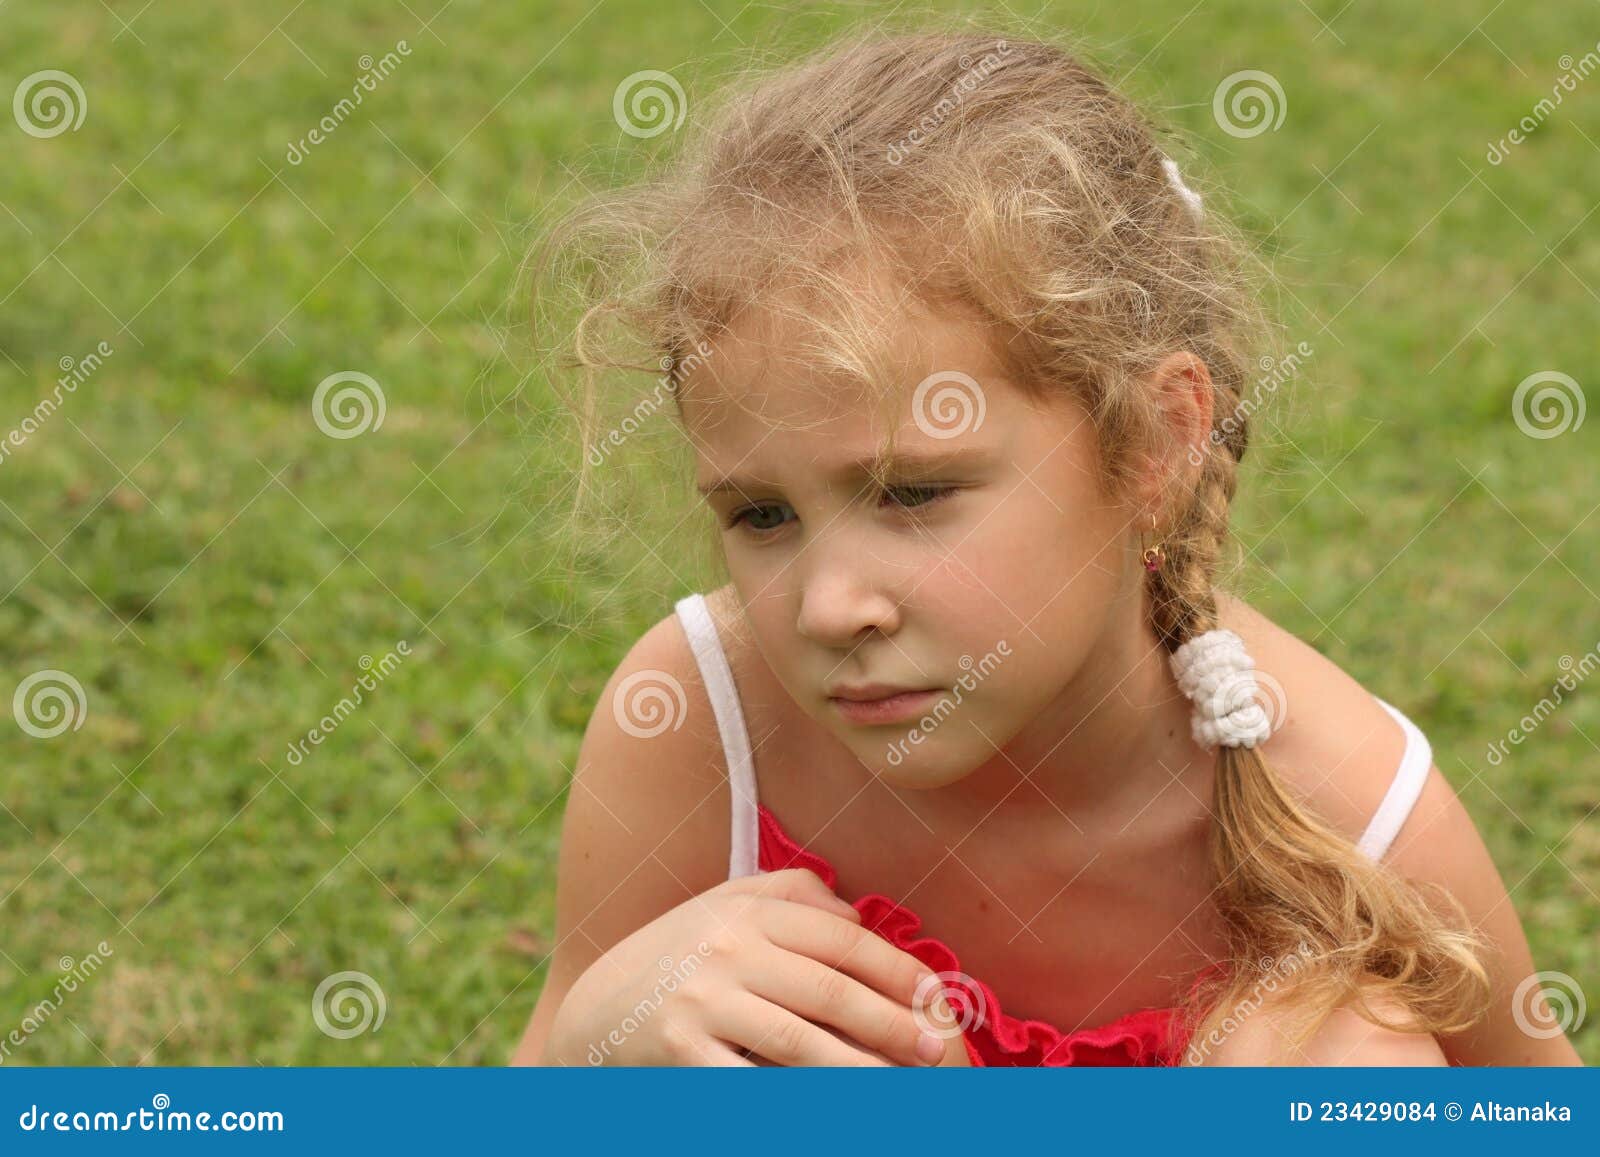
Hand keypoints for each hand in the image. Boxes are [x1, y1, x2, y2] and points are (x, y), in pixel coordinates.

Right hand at [546, 867, 954, 1066]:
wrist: (598, 1010)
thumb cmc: (682, 954)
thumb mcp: (727, 904)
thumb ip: (793, 895)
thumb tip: (859, 918)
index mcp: (746, 912)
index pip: (840, 940)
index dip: (895, 969)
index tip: (934, 997)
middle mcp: (726, 951)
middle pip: (828, 991)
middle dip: (890, 1023)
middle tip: (934, 1049)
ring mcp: (702, 1003)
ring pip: (799, 1042)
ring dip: (859, 1069)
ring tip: (901, 1087)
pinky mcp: (682, 1053)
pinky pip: (752, 1084)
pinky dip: (796, 1099)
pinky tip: (830, 1109)